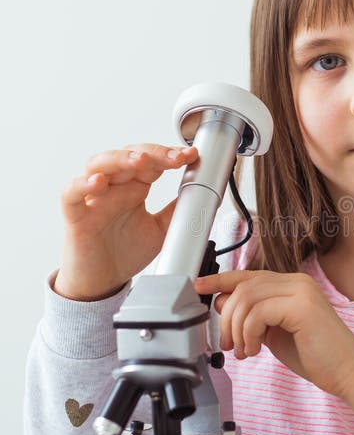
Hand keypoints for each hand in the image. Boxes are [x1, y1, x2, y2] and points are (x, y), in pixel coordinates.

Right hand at [54, 143, 198, 299]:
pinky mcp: (75, 215)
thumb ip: (177, 212)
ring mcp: (93, 198)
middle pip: (128, 156)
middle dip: (152, 153)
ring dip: (120, 159)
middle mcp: (114, 187)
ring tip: (140, 161)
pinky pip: (71, 194)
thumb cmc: (125, 252)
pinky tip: (97, 182)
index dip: (170, 155)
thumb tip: (201, 196)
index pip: (152, 161)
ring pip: (99, 164)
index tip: (191, 156)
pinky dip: (82, 184)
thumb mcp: (161, 230)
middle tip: (174, 158)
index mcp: (135, 187)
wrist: (102, 282)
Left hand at [194, 269, 353, 399]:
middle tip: (228, 344)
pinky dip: (249, 334)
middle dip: (227, 318)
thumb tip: (222, 303)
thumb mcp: (273, 333)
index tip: (199, 286)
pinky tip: (257, 350)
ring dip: (237, 329)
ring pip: (247, 299)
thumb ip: (251, 317)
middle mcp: (296, 282)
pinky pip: (258, 313)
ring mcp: (300, 291)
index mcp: (291, 285)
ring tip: (245, 351)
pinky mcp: (302, 306)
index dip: (220, 280)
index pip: (248, 276)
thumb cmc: (315, 355)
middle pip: (243, 287)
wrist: (347, 372)